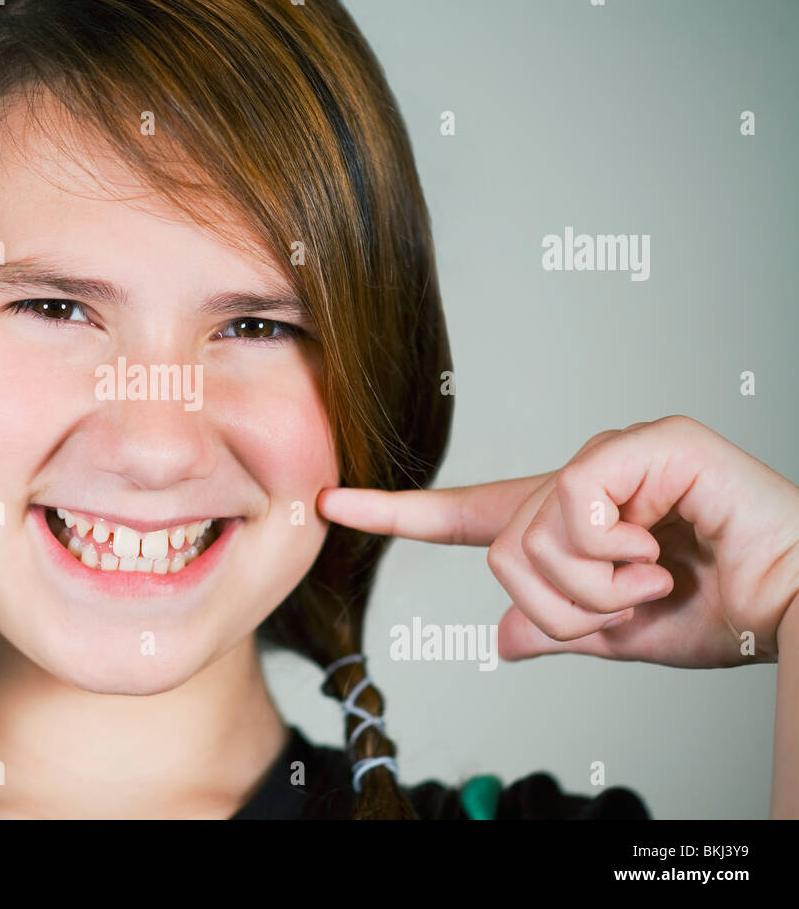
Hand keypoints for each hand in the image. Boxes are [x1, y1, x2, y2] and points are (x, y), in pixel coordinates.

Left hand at [317, 415, 798, 666]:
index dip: (398, 512)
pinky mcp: (649, 442)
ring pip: (532, 530)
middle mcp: (581, 479)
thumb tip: (498, 639)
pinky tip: (661, 545)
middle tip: (628, 599)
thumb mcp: (620, 634)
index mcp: (569, 523)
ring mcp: (613, 454)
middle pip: (501, 547)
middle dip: (562, 602)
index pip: (468, 515)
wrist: (793, 610)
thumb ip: (558, 629)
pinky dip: (614, 548)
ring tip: (653, 574)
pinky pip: (577, 498)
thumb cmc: (721, 613)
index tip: (330, 502)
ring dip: (593, 585)